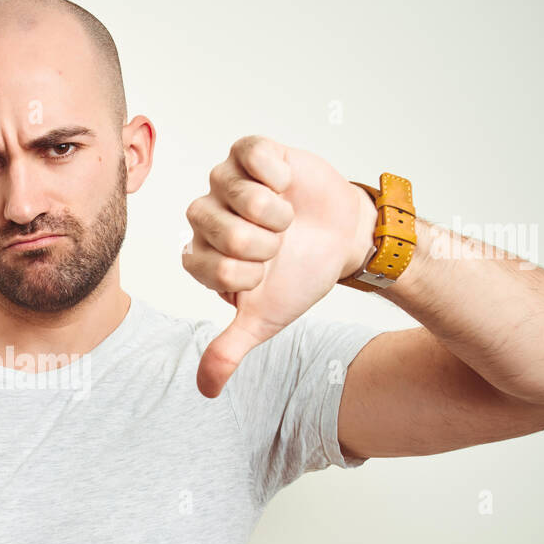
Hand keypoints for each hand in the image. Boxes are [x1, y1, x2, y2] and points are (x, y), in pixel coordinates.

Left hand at [182, 136, 375, 396]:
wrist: (343, 241)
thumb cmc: (299, 276)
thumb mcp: (265, 319)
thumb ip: (230, 348)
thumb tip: (206, 390)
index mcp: (200, 255)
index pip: (208, 267)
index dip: (247, 274)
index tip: (264, 274)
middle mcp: (204, 217)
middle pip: (223, 232)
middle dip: (264, 245)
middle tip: (279, 245)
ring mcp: (225, 182)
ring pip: (237, 194)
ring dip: (275, 212)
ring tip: (286, 217)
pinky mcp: (250, 153)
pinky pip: (250, 154)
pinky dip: (276, 174)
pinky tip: (286, 184)